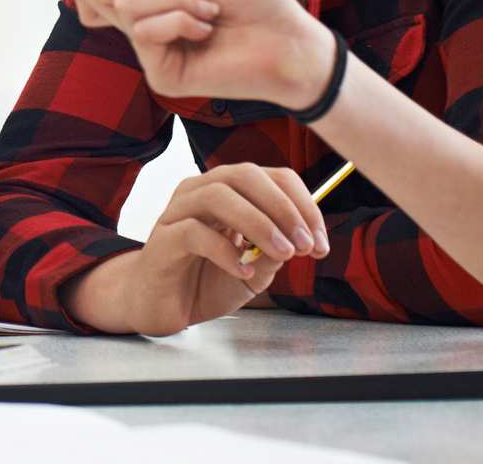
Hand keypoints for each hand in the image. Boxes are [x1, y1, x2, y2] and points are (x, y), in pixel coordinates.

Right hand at [72, 163, 329, 335]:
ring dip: (259, 223)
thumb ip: (275, 251)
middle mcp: (201, 191)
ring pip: (218, 195)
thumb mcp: (255, 270)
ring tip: (283, 254)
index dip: (302, 204)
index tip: (321, 242)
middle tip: (306, 244)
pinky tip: (243, 273)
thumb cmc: (207, 281)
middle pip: (244, 175)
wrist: (161, 307)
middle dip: (283, 207)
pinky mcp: (163, 239)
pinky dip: (225, 251)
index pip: (272, 177)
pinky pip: (194, 232)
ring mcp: (178, 211)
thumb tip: (304, 239)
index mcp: (229, 191)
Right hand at [75, 0, 335, 105]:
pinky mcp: (164, 76)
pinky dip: (179, 19)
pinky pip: (147, 32)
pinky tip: (206, 30)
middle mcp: (147, 32)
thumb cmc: (256, 6)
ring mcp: (153, 56)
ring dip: (172, 0)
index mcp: (154, 7)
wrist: (289, 40)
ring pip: (126, 9)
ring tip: (208, 12)